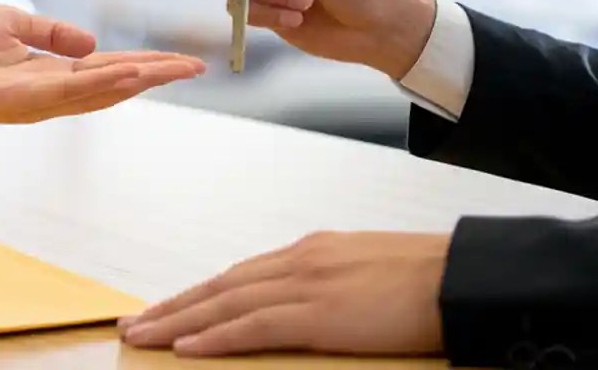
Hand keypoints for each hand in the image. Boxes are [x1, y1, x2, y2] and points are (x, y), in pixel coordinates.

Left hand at [0, 5, 205, 123]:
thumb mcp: (10, 23)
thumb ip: (51, 33)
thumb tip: (91, 42)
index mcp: (46, 73)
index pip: (106, 68)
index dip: (145, 63)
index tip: (181, 60)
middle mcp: (47, 93)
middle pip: (114, 84)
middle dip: (156, 75)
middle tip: (197, 67)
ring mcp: (35, 102)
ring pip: (100, 92)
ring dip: (141, 80)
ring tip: (177, 69)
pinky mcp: (19, 104)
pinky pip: (69, 93)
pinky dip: (103, 84)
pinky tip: (131, 73)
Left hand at [119, 230, 449, 357]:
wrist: (463, 277)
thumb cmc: (430, 278)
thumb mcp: (370, 271)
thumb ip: (332, 282)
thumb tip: (310, 304)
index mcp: (312, 251)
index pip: (240, 274)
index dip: (200, 293)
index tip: (169, 307)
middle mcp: (300, 260)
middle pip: (220, 285)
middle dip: (173, 306)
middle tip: (134, 323)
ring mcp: (307, 283)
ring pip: (224, 302)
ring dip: (177, 320)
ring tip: (142, 336)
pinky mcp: (318, 311)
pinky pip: (252, 325)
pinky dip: (214, 336)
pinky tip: (185, 346)